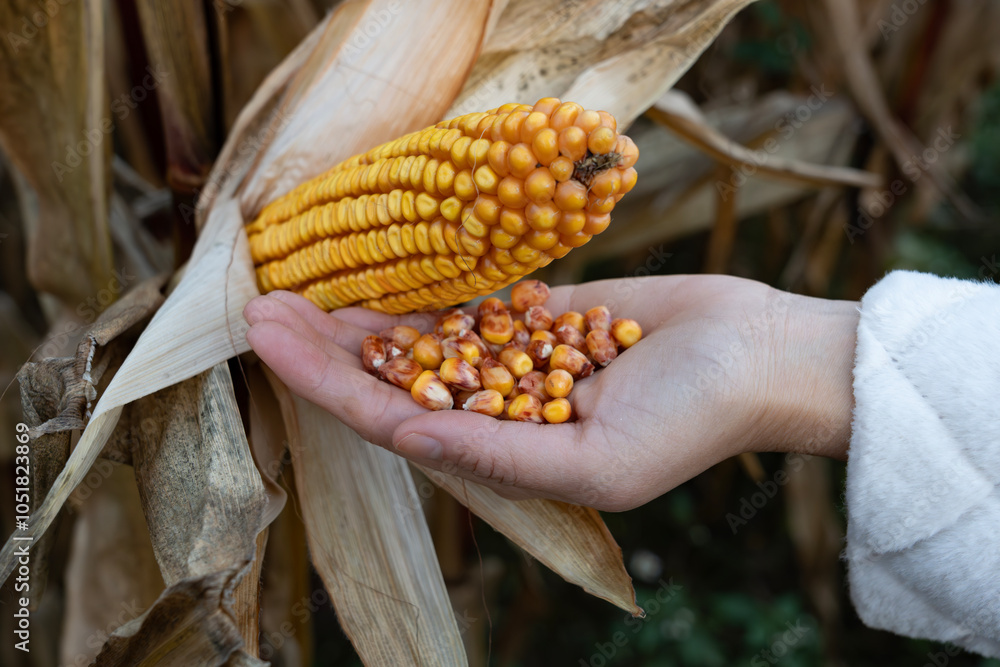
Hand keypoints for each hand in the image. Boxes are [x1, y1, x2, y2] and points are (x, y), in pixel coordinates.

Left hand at [243, 275, 856, 510]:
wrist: (758, 357)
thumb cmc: (691, 421)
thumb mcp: (597, 462)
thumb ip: (500, 457)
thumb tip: (408, 438)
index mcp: (504, 457)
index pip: (398, 423)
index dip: (330, 386)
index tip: (272, 346)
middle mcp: (500, 411)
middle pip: (396, 379)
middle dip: (328, 348)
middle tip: (261, 308)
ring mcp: (518, 360)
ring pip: (424, 338)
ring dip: (364, 314)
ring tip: (299, 285)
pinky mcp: (542, 316)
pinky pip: (470, 303)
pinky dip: (423, 288)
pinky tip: (377, 271)